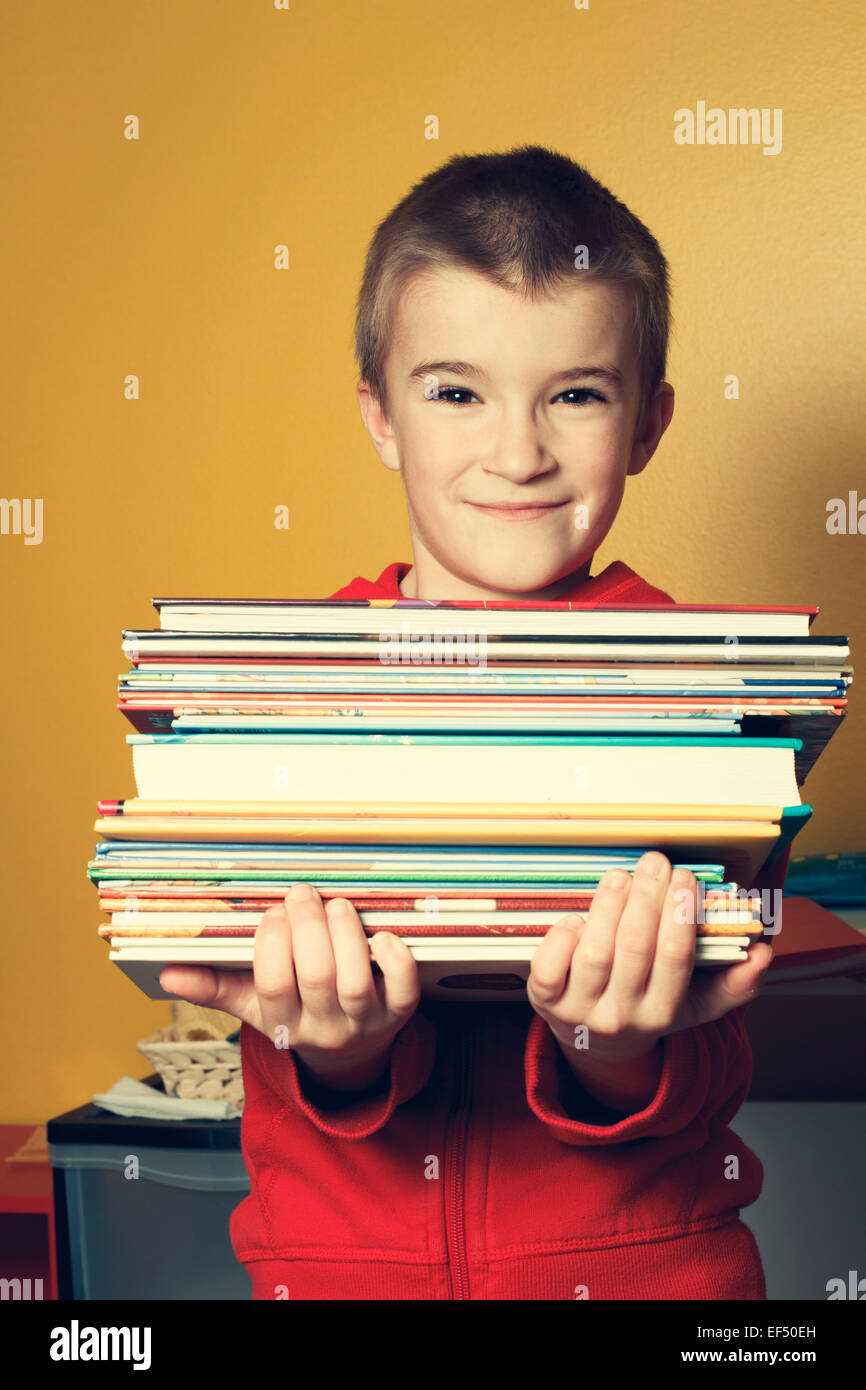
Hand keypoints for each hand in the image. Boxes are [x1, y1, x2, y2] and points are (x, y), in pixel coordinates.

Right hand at [159, 884, 421, 1085]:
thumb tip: (167, 973)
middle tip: (301, 894)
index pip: (271, 985)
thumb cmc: (296, 1012)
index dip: (272, 943)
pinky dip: (394, 958)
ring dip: (345, 935)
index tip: (272, 913)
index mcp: (282, 1023)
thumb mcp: (254, 1005)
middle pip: (315, 977)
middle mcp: (323, 1028)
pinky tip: (380, 934)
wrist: (349, 1054)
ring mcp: (364, 1022)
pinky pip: (403, 988)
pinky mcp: (399, 1013)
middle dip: (308, 927)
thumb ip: (214, 986)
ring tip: (336, 905)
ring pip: (355, 981)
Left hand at [527, 852, 773, 1067]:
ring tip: (622, 875)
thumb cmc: (651, 1006)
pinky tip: (578, 915)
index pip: (676, 959)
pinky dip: (562, 935)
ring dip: (609, 906)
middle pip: (635, 949)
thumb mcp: (695, 1004)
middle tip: (656, 862)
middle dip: (647, 898)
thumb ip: (734, 984)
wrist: (598, 1045)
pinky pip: (548, 966)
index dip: (681, 914)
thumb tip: (763, 953)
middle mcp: (620, 1017)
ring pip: (594, 953)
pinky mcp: (544, 1000)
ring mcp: (578, 1010)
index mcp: (662, 1015)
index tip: (686, 877)